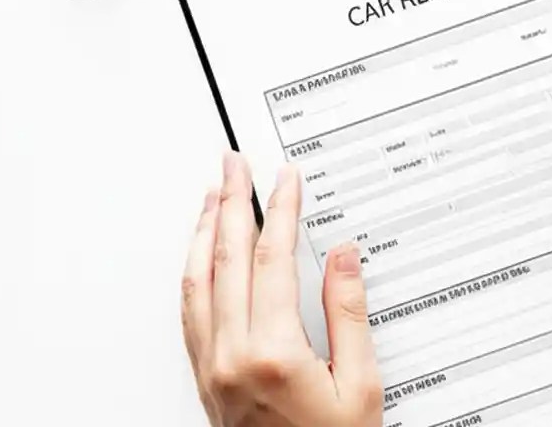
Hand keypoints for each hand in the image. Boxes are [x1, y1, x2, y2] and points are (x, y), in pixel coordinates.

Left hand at [182, 153, 382, 426]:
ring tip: (211, 194)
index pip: (271, 259)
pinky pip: (189, 310)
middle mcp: (231, 356)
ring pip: (196, 280)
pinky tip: (198, 253)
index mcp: (273, 353)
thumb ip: (349, 314)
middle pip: (224, 258)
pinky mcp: (204, 378)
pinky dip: (192, 270)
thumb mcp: (362, 386)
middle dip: (229, 202)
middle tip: (234, 164)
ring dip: (201, 230)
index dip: (279, 211)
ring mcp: (211, 368)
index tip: (285, 179)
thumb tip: (343, 256)